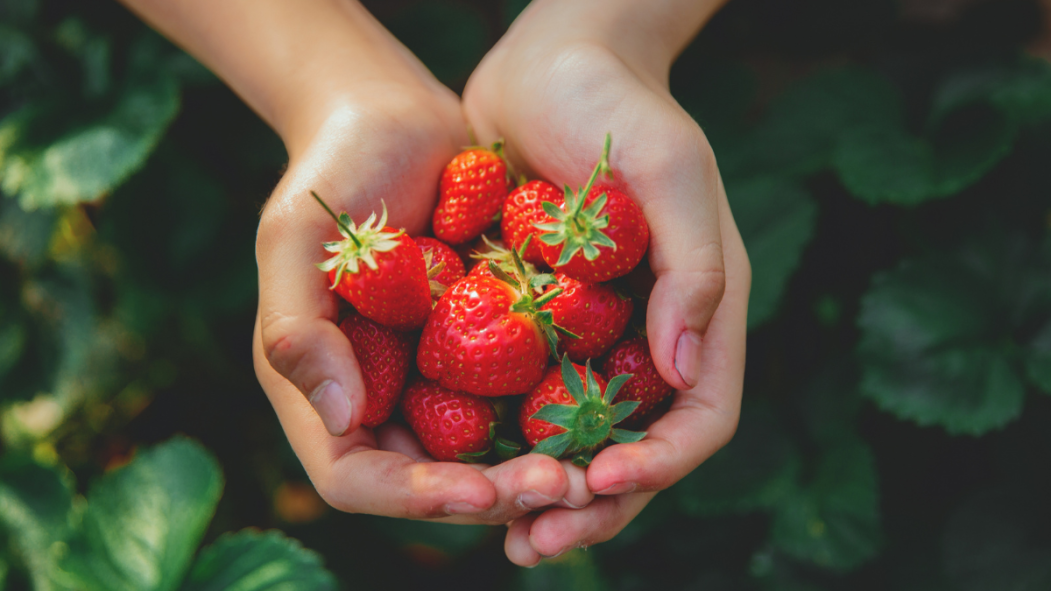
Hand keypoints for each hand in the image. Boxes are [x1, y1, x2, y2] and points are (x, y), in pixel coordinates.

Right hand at [251, 73, 599, 523]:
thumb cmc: (333, 169)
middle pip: (431, 481)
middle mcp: (379, 395)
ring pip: (483, 453)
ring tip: (592, 467)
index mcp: (322, 386)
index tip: (481, 492)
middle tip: (564, 486)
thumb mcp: (297, 239)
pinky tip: (605, 413)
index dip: (415, 496)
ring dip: (534, 468)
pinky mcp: (481, 347)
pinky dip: (554, 416)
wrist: (396, 118)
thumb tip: (338, 419)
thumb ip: (297, 328)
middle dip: (495, 494)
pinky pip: (517, 398)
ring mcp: (432, 375)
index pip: (356, 476)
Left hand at [462, 0, 748, 562]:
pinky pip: (526, 396)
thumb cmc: (617, 107)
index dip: (657, 463)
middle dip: (594, 502)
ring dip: (546, 489)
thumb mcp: (671, 171)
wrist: (550, 62)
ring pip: (580, 438)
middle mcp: (651, 335)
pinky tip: (461, 466)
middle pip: (638, 448)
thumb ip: (694, 269)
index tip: (597, 479)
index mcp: (700, 310)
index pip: (699, 417)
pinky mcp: (540, 320)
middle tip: (534, 542)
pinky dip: (505, 439)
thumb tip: (684, 372)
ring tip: (501, 532)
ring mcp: (596, 333)